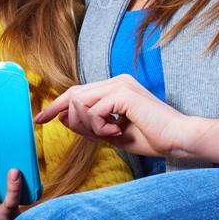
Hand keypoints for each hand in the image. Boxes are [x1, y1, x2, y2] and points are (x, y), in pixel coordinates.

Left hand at [35, 73, 197, 159]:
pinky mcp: (123, 93)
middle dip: (65, 116)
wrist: (178, 139)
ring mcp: (120, 85)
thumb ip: (91, 125)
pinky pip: (93, 111)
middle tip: (86, 134)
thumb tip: (64, 117)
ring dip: (87, 126)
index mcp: (116, 87)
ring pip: (79, 103)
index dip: (56, 106)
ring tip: (109, 134)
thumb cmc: (152, 138)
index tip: (40, 119)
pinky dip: (99, 127)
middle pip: (73, 95)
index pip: (77, 92)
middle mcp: (116, 81)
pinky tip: (117, 131)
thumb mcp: (113, 134)